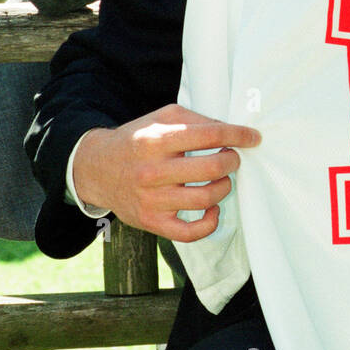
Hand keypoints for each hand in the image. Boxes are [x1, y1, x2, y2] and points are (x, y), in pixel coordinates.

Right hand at [73, 104, 261, 238]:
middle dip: (232, 161)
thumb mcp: (160, 118)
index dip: (238, 135)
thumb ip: (194, 119)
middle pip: (212, 168)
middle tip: (232, 159)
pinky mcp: (152, 222)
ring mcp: (152, 200)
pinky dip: (210, 222)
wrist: (97, 169)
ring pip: (206, 198)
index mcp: (156, 140)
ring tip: (222, 179)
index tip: (252, 137)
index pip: (209, 135)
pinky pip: (190, 232)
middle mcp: (153, 170)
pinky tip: (212, 208)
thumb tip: (229, 129)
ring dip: (225, 187)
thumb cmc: (137, 141)